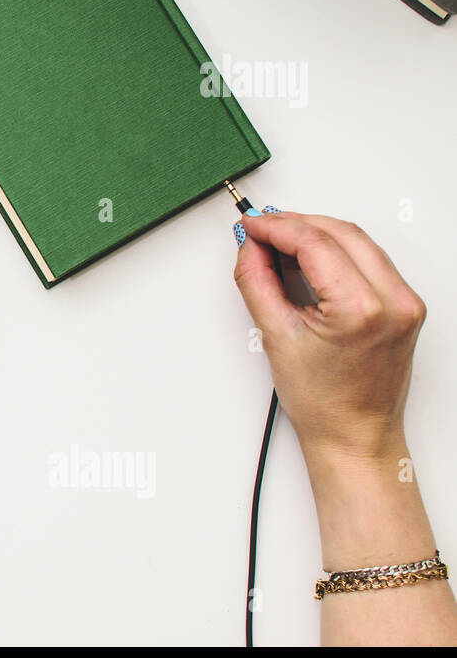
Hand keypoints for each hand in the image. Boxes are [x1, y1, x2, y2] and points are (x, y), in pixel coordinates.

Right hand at [232, 210, 425, 462]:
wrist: (355, 433)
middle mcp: (394, 301)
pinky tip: (310, 256)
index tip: (252, 224)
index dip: (276, 227)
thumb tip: (251, 248)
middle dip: (295, 223)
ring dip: (316, 233)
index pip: (314, 242)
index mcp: (363, 309)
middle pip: (340, 232)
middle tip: (261, 229)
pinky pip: (370, 258)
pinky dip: (337, 249)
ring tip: (280, 243)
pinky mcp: (406, 304)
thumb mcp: (276, 336)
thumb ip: (257, 281)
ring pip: (358, 240)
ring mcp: (406, 301)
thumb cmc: (323, 402)